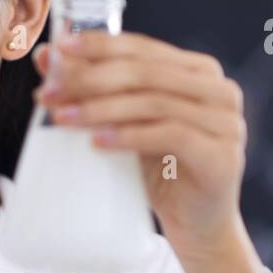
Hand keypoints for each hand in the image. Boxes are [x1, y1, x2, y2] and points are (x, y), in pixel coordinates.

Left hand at [31, 30, 248, 256]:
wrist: (197, 225)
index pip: (143, 47)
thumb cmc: (160, 170)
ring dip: (101, 109)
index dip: (99, 47)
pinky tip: (97, 142)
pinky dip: (129, 136)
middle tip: (49, 92)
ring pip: (153, 103)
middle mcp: (219, 90)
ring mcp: (226, 122)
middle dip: (91, 79)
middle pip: (145, 73)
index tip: (58, 50)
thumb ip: (97, 89)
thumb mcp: (127, 124)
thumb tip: (47, 56)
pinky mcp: (221, 156)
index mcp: (199, 71)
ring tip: (62, 119)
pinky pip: (170, 136)